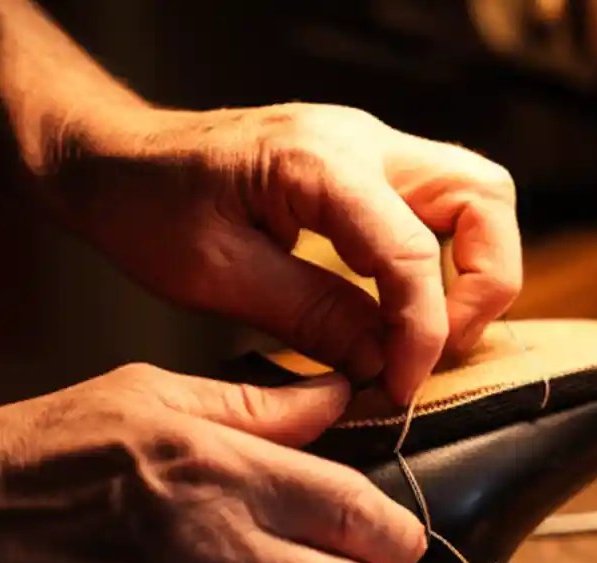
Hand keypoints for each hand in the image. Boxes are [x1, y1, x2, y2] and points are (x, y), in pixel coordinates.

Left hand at [37, 103, 521, 404]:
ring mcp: (370, 149)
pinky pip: (439, 210)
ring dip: (473, 272)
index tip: (400, 388)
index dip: (421, 330)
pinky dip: (442, 264)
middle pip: (484, 196)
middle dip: (483, 285)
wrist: (113, 160)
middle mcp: (361, 140)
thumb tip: (383, 363)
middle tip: (437, 351)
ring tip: (429, 336)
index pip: (411, 248)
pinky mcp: (366, 171)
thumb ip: (309, 316)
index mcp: (317, 160)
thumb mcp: (215, 276)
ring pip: (476, 197)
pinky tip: (401, 312)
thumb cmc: (145, 206)